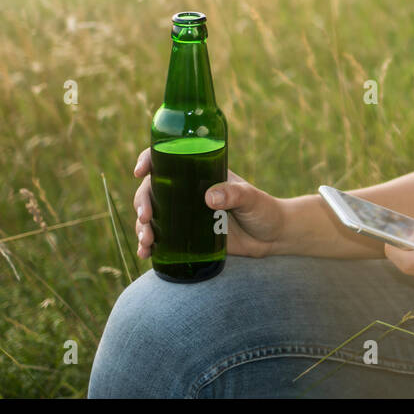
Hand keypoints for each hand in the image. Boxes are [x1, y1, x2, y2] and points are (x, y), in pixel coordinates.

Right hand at [132, 146, 284, 258]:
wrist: (272, 237)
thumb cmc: (264, 210)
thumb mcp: (253, 199)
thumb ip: (236, 195)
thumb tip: (210, 197)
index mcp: (201, 172)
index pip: (168, 159)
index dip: (149, 160)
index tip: (140, 171)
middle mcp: (187, 191)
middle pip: (152, 190)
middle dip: (142, 202)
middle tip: (145, 217)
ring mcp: (184, 214)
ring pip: (152, 216)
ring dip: (142, 227)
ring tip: (146, 242)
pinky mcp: (186, 237)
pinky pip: (161, 239)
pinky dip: (149, 245)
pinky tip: (144, 254)